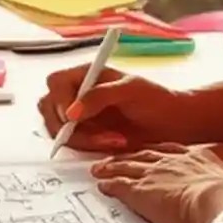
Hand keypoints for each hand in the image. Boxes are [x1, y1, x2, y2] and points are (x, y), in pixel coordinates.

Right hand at [37, 65, 190, 152]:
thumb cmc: (156, 100)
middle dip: (68, 127)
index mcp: (86, 75)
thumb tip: (71, 112)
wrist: (173, 123)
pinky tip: (114, 142)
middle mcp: (78, 93)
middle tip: (95, 135)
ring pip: (59, 130)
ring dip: (83, 139)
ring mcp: (81, 116)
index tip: (74, 117)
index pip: (56, 82)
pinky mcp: (87, 135)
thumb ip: (99, 96)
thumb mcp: (130, 90)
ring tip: (114, 139)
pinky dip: (90, 147)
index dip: (59, 100)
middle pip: (49, 108)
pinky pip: (73, 144)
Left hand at [90, 144, 222, 222]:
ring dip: (111, 167)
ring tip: (100, 168)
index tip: (148, 152)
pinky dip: (109, 184)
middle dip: (128, 156)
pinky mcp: (139, 191)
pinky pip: (119, 184)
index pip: (169, 151)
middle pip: (143, 155)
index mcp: (195, 158)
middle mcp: (171, 162)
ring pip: (126, 166)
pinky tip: (103, 185)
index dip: (155, 153)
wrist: (220, 202)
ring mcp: (153, 174)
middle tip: (115, 157)